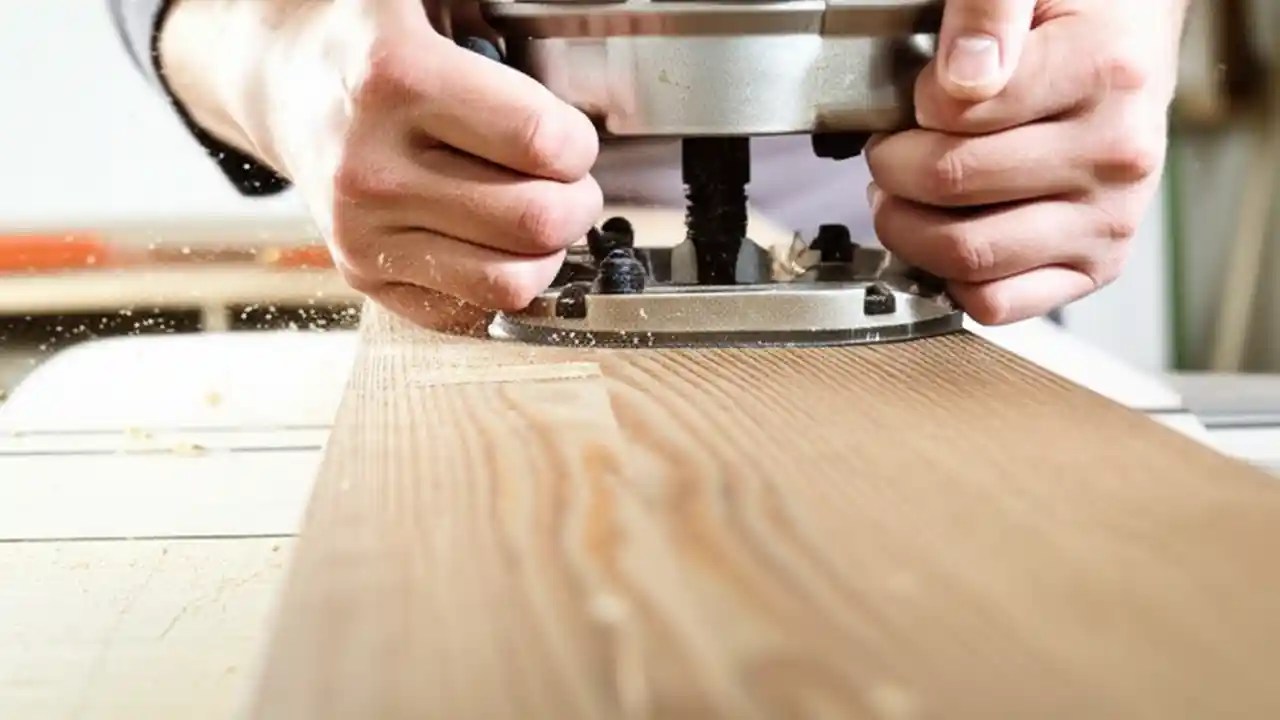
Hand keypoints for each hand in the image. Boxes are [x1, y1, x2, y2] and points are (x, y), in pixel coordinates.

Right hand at [167, 0, 601, 329]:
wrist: (280, 79)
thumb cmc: (370, 42)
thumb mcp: (425, 0)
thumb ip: (496, 18)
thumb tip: (579, 36)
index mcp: (395, 78)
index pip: (542, 143)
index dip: (580, 145)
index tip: (571, 138)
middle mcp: (371, 164)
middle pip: (536, 221)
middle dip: (577, 203)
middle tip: (567, 184)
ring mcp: (361, 228)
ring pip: (511, 282)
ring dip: (548, 254)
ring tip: (537, 217)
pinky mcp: (360, 272)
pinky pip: (469, 311)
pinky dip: (502, 285)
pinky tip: (495, 245)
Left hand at [865, 0, 1187, 323]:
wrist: (1133, 41)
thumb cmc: (1078, 13)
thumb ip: (987, 11)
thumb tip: (960, 80)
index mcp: (1103, 74)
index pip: (956, 112)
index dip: (913, 105)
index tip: (920, 96)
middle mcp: (1116, 155)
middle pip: (951, 184)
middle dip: (894, 165)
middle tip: (892, 148)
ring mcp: (1109, 220)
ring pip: (967, 253)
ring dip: (908, 225)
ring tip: (906, 193)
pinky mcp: (1095, 266)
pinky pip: (999, 303)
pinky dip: (949, 279)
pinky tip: (941, 235)